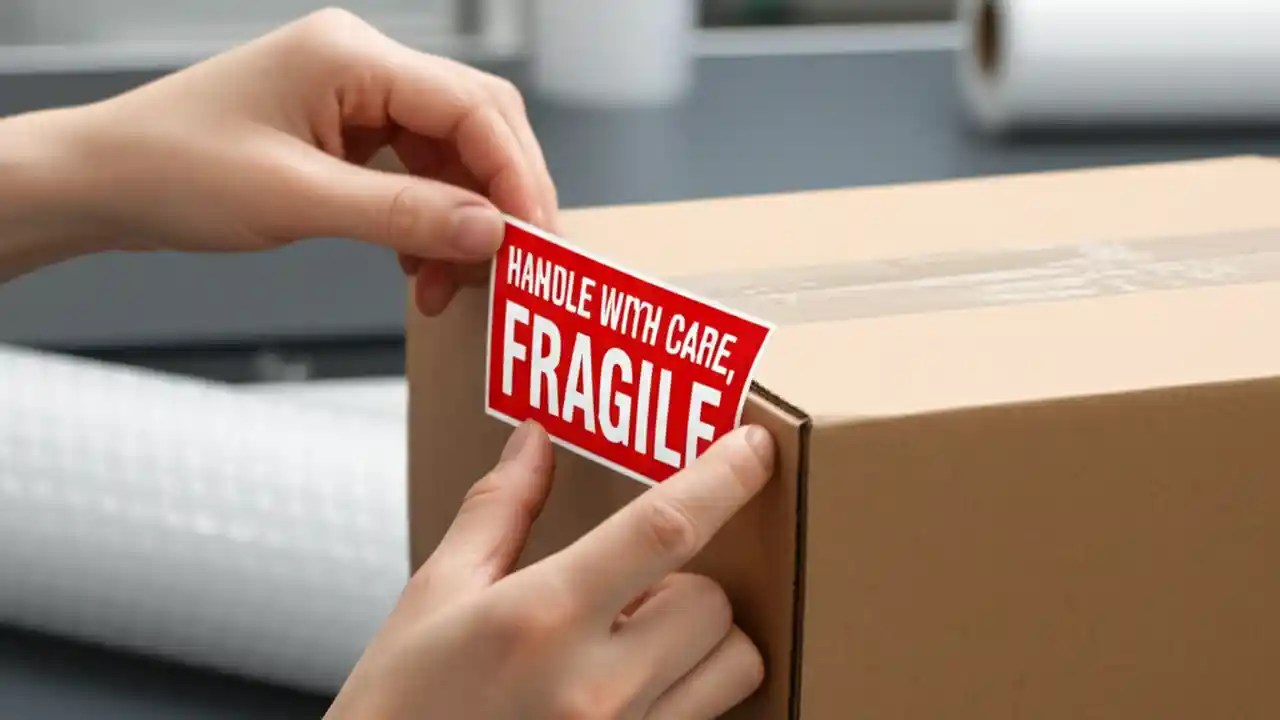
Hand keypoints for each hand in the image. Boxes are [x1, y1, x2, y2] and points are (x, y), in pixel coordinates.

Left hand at [0, 9, 555, 312]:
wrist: (102, 181)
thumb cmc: (174, 171)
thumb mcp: (298, 201)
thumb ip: (404, 215)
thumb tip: (492, 232)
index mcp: (352, 56)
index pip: (472, 106)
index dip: (516, 175)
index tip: (536, 240)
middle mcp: (363, 64)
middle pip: (476, 123)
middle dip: (500, 196)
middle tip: (517, 263)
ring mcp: (354, 95)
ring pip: (450, 154)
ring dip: (461, 220)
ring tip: (451, 285)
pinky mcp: (344, 129)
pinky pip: (415, 171)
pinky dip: (427, 220)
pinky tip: (419, 267)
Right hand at [327, 422, 774, 719]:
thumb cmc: (400, 707)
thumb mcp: (435, 596)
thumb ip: (498, 510)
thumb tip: (535, 438)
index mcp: (540, 619)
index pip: (664, 528)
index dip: (723, 478)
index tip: (755, 447)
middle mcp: (594, 685)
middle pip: (713, 602)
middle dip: (686, 582)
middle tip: (633, 592)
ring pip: (732, 665)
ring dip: (702, 641)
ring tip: (640, 643)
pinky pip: (708, 718)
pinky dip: (690, 692)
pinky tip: (632, 689)